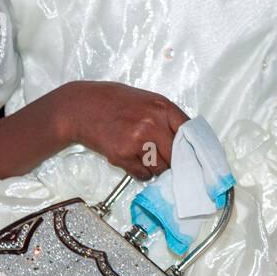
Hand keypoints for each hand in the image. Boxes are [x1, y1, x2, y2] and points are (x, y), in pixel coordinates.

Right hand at [54, 81, 188, 180]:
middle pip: (177, 155)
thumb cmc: (114, 102)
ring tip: (144, 155)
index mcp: (162, 107)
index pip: (189, 132)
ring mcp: (137, 140)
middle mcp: (152, 123)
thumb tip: (187, 141)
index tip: (194, 157)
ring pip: (161, 168)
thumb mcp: (146, 101)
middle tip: (165, 159)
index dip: (193, 147)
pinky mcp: (122, 156)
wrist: (81, 107)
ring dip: (156, 168)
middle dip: (174, 161)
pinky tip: (132, 159)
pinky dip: (142, 172)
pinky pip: (143, 175)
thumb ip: (166, 118)